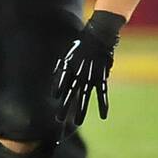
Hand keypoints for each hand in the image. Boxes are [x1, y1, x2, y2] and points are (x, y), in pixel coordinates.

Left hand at [52, 11, 124, 128]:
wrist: (99, 34)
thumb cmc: (83, 42)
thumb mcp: (68, 52)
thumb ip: (62, 65)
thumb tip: (55, 75)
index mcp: (69, 67)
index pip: (61, 81)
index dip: (57, 90)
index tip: (54, 98)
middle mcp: (78, 74)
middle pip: (70, 94)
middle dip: (64, 107)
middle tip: (58, 119)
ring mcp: (90, 77)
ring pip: (84, 97)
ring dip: (81, 111)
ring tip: (77, 123)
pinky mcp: (102, 78)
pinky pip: (102, 94)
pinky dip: (103, 105)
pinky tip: (103, 116)